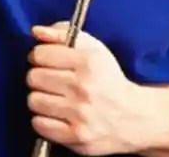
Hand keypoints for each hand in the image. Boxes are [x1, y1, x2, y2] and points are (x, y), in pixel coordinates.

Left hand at [27, 22, 146, 154]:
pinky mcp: (77, 136)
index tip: (45, 61)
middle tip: (52, 81)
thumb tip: (36, 31)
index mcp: (88, 62)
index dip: (39, 56)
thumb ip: (63, 34)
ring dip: (41, 99)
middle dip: (40, 78)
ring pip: (34, 101)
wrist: (135, 118)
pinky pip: (40, 124)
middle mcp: (84, 88)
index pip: (40, 54)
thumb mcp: (93, 49)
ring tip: (55, 99)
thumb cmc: (109, 80)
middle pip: (34, 77)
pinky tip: (57, 115)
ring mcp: (80, 114)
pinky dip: (44, 120)